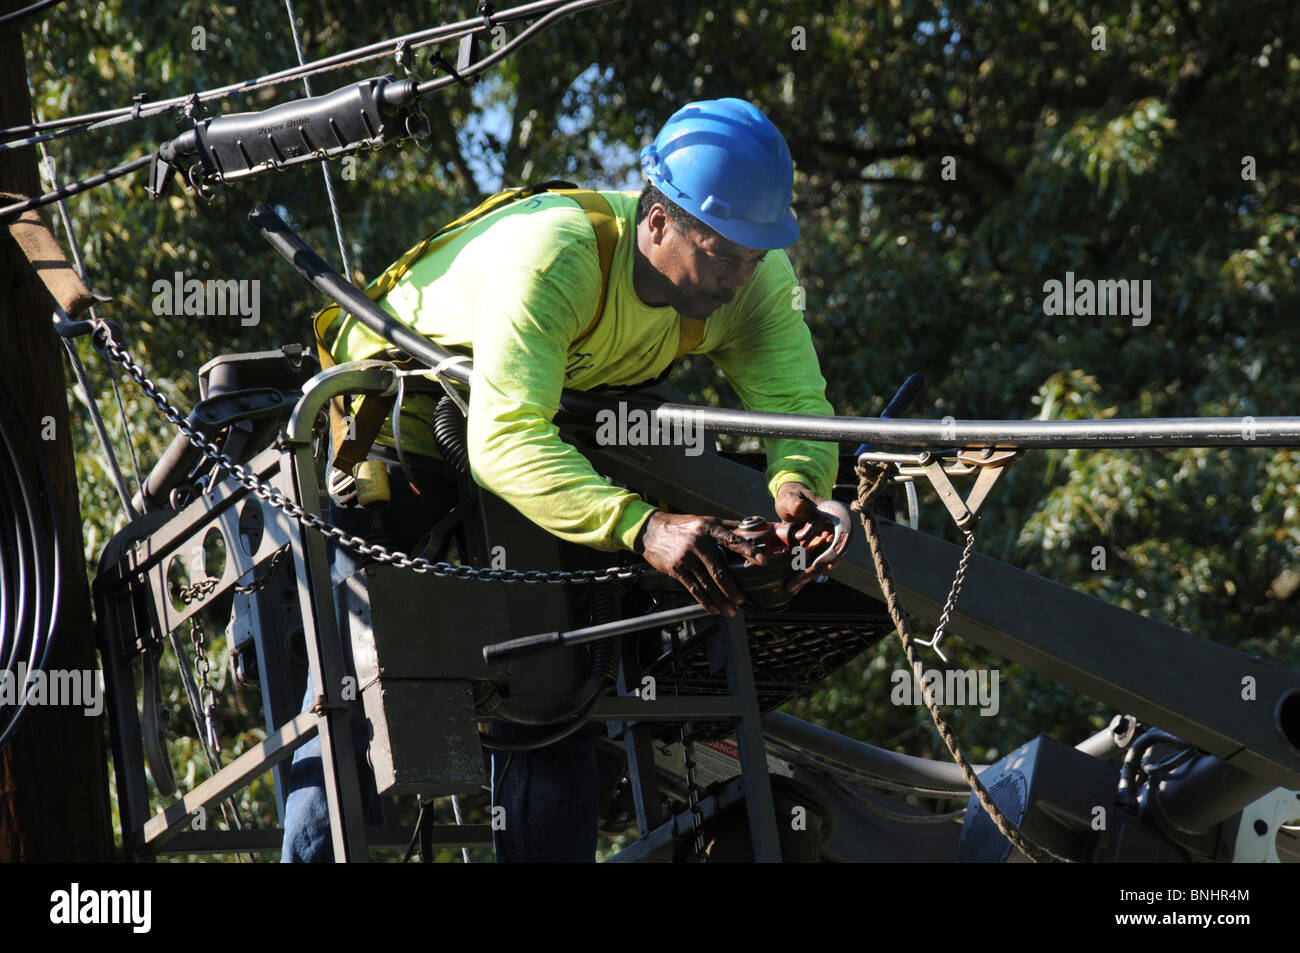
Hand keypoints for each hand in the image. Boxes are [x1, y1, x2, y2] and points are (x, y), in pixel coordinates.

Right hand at [634, 512, 766, 616]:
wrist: (651, 530)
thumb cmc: (682, 526)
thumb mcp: (705, 521)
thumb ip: (728, 527)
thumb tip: (752, 529)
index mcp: (709, 529)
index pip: (732, 540)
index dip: (749, 550)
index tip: (762, 561)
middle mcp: (698, 543)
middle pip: (719, 570)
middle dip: (732, 588)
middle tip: (742, 600)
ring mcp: (686, 557)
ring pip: (707, 583)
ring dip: (721, 600)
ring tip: (731, 611)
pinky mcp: (676, 569)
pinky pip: (693, 588)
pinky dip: (705, 601)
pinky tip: (714, 609)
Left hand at [775, 482, 840, 597]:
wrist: (788, 500)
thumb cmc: (792, 495)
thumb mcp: (791, 497)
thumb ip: (795, 502)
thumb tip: (801, 507)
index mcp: (833, 517)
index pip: (840, 537)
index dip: (836, 552)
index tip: (827, 565)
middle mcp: (832, 531)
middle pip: (829, 555)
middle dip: (813, 569)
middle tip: (797, 581)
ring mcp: (824, 541)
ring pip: (819, 562)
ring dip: (806, 575)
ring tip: (791, 587)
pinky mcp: (814, 549)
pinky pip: (811, 563)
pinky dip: (802, 572)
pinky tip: (792, 583)